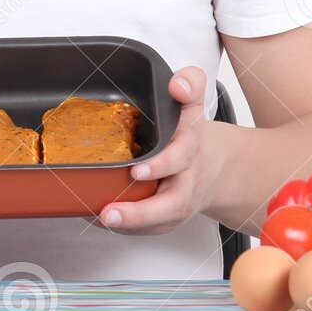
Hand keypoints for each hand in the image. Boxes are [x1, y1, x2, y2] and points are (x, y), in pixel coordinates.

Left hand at [97, 66, 218, 235]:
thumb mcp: (193, 106)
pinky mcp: (166, 218)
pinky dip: (124, 225)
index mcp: (190, 149)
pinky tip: (96, 217)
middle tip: (111, 211)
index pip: (182, 153)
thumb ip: (190, 83)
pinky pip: (147, 227)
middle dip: (142, 211)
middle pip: (172, 204)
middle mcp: (185, 182)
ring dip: (130, 224)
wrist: (215, 169)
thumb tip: (179, 83)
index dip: (162, 164)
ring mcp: (177, 203)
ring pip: (158, 222)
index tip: (138, 170)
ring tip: (102, 220)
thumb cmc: (190, 137)